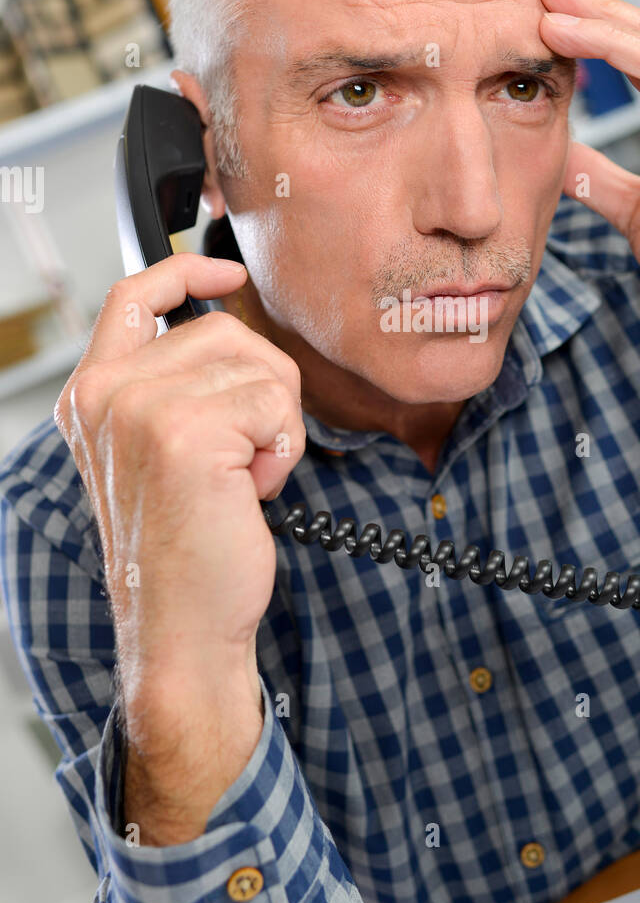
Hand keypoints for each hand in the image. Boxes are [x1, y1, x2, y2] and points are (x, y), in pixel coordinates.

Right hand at [54, 254, 305, 838]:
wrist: (183, 628)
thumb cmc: (182, 549)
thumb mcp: (157, 453)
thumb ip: (172, 388)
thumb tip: (229, 327)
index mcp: (93, 394)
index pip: (133, 295)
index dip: (186, 274)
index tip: (228, 277)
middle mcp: (107, 394)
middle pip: (226, 331)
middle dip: (262, 388)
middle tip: (243, 456)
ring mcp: (142, 409)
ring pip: (260, 365)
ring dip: (275, 423)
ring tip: (243, 478)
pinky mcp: (189, 433)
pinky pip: (275, 404)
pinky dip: (283, 449)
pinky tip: (253, 493)